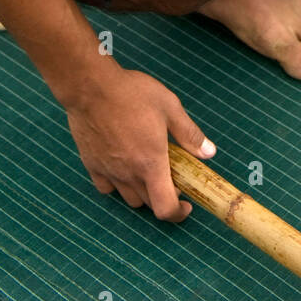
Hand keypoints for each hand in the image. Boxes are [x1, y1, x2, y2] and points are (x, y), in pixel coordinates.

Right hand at [66, 62, 215, 221]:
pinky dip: (118, 184)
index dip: (178, 214)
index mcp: (151, 163)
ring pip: (128, 198)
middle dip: (164, 197)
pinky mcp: (91, 165)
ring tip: (147, 169)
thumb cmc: (132, 93)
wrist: (90, 86)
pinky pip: (107, 187)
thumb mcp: (169, 107)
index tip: (186, 204)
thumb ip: (189, 134)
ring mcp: (108, 171)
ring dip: (142, 191)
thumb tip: (209, 153)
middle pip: (149, 204)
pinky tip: (122, 165)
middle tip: (171, 176)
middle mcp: (128, 174)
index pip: (165, 208)